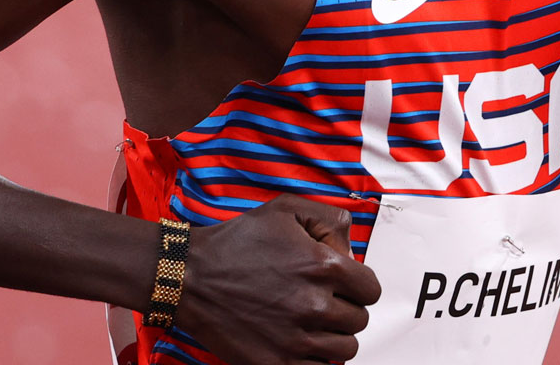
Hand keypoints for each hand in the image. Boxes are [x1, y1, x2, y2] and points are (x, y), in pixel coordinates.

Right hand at [177, 194, 381, 364]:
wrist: (189, 277)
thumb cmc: (235, 242)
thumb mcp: (285, 209)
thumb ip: (329, 220)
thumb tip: (352, 247)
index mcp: (321, 266)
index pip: (371, 290)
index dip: (359, 285)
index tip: (344, 285)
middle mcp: (314, 304)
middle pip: (359, 320)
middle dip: (345, 309)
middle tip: (321, 301)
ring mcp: (295, 338)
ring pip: (345, 349)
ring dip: (333, 336)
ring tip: (310, 322)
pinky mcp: (276, 363)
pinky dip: (315, 358)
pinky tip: (299, 341)